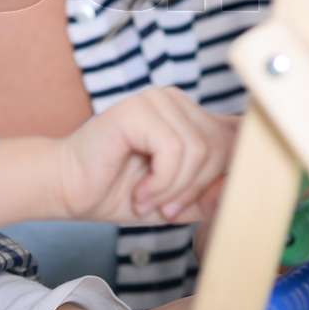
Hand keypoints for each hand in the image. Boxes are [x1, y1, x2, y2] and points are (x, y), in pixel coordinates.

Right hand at [57, 89, 236, 223]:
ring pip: (199, 150)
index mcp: (190, 117)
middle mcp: (177, 101)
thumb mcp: (178, 200)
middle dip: (196, 188)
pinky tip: (139, 193)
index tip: (209, 201)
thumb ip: (211, 194)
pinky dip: (160, 183)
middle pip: (222, 146)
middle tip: (167, 209)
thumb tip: (240, 188)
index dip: (234, 169)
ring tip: (148, 200)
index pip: (237, 134)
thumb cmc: (118, 191)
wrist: (68, 190)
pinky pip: (174, 150)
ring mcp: (157, 100)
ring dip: (174, 189)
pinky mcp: (138, 109)